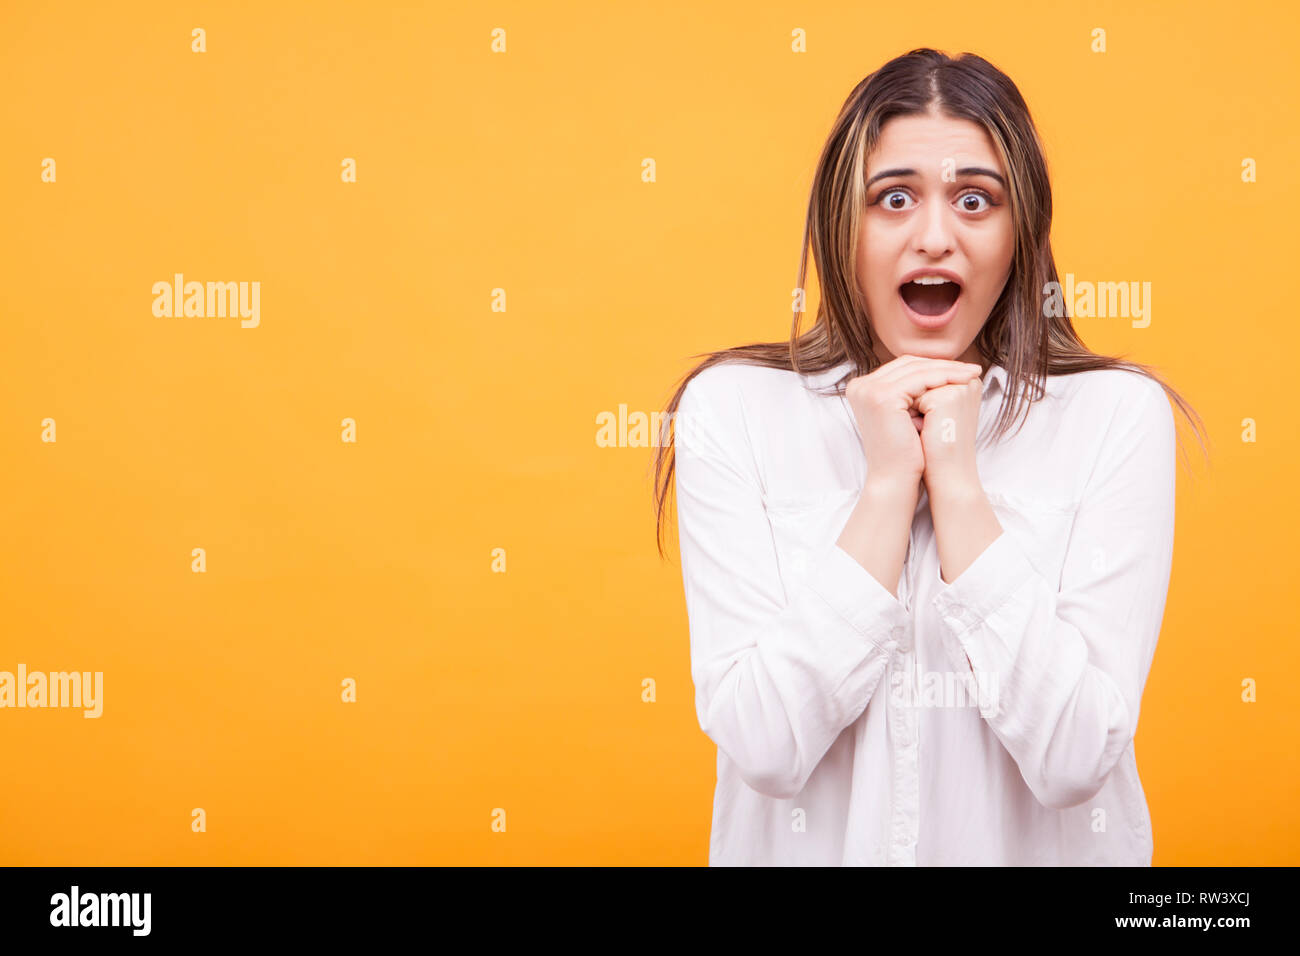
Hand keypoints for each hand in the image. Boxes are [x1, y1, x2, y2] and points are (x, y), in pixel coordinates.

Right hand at [842, 355, 983, 489]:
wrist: (895, 480)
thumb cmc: (905, 451)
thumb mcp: (907, 413)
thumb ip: (913, 389)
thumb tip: (942, 366)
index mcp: (861, 388)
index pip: (902, 368)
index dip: (932, 366)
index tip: (961, 369)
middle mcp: (859, 386)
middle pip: (908, 364)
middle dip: (943, 365)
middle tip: (972, 368)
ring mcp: (868, 390)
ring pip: (916, 370)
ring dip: (949, 369)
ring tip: (973, 373)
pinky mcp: (881, 397)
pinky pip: (920, 379)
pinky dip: (945, 377)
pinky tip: (964, 380)